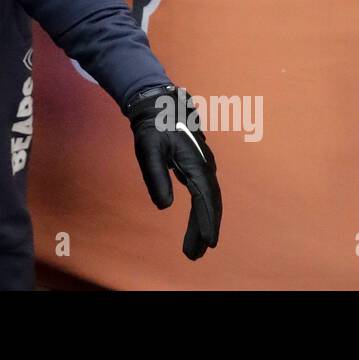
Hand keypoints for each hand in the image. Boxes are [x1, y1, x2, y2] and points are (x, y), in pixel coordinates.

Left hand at [125, 84, 221, 259]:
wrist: (158, 105)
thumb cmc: (151, 127)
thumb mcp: (148, 150)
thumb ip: (156, 176)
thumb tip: (164, 206)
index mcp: (195, 162)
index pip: (205, 197)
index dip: (207, 221)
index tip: (208, 243)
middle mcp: (205, 165)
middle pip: (210, 202)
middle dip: (205, 229)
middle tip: (194, 254)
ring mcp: (203, 166)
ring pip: (208, 199)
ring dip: (203, 223)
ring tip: (194, 249)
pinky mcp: (197, 167)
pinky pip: (203, 194)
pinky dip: (202, 212)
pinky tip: (196, 226)